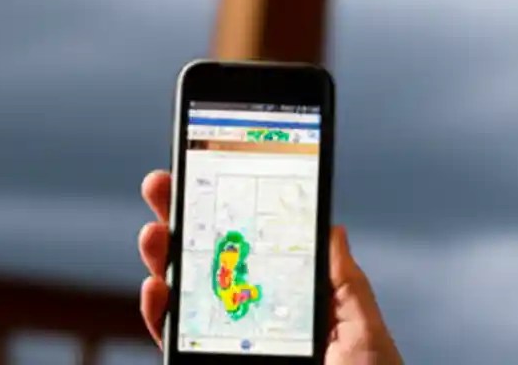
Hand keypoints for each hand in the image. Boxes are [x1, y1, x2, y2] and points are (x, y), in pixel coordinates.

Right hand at [138, 170, 403, 363]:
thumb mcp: (364, 330)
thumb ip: (343, 282)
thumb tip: (332, 225)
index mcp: (290, 309)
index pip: (253, 253)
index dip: (228, 215)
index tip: (209, 171)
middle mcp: (252, 328)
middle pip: (210, 268)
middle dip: (182, 223)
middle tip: (163, 183)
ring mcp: (227, 353)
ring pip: (184, 302)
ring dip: (162, 262)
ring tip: (154, 231)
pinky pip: (175, 346)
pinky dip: (159, 317)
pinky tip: (155, 288)